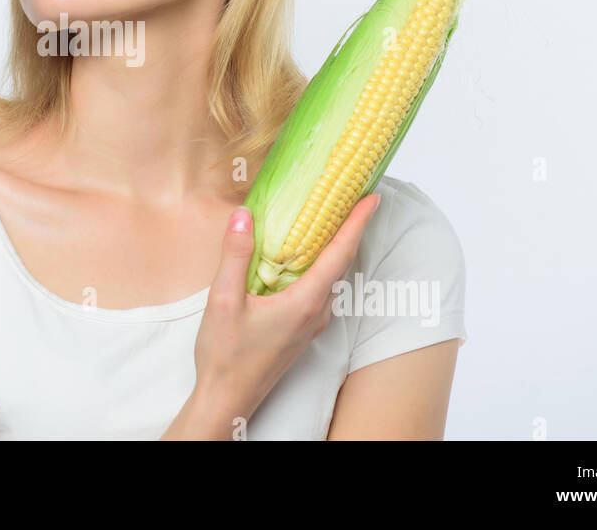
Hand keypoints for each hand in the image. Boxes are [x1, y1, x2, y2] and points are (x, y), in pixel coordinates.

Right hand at [191, 193, 381, 423]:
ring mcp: (311, 324)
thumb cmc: (226, 356)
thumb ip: (235, 255)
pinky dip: (323, 266)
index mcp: (304, 302)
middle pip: (343, 263)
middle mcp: (316, 313)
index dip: (357, 223)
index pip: (339, 254)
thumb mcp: (224, 300)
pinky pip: (321, 290)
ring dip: (338, 248)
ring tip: (336, 221)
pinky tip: (307, 259)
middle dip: (352, 229)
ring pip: (333, 278)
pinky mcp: (301, 330)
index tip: (372, 198)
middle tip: (355, 199)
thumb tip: (243, 216)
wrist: (227, 399)